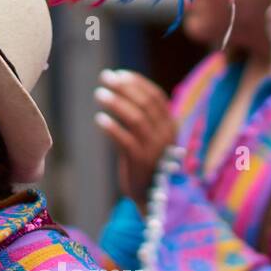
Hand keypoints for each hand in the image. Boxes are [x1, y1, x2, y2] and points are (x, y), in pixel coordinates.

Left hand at [93, 68, 178, 210]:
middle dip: (124, 88)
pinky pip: (125, 140)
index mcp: (171, 125)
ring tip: (99, 93)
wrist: (151, 197)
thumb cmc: (146, 162)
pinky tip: (99, 118)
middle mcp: (166, 134)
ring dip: (116, 103)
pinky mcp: (140, 162)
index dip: (137, 83)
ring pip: (136, 118)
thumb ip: (142, 117)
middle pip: (145, 104)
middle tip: (105, 78)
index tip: (118, 74)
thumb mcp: (150, 136)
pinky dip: (112, 127)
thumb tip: (122, 89)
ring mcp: (155, 148)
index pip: (156, 96)